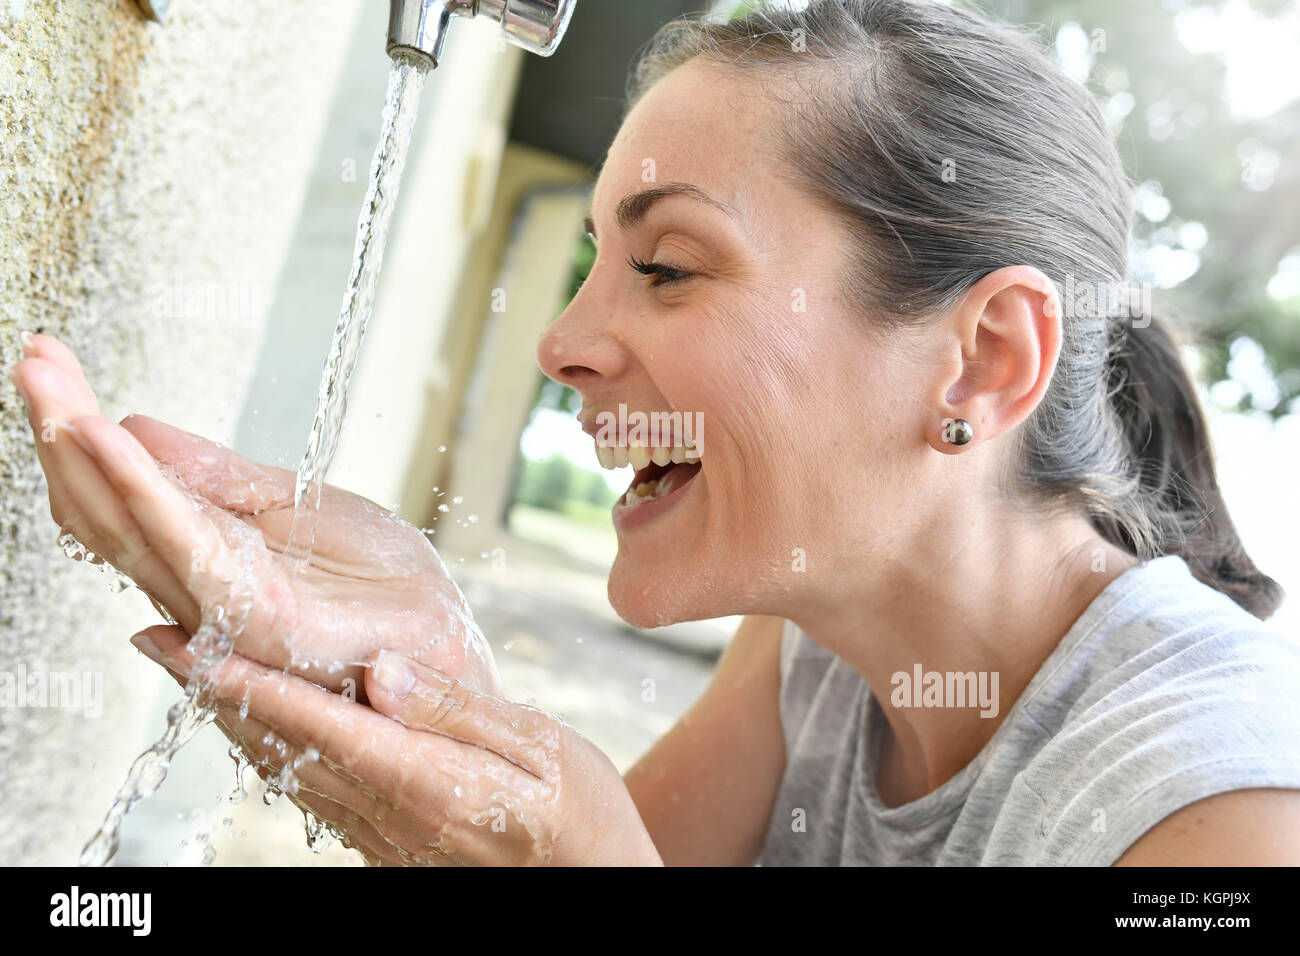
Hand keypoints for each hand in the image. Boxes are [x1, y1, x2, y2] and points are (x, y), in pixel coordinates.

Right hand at [10, 333, 499, 698]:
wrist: (450, 648)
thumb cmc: (386, 593)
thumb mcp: (300, 507)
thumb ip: (215, 479)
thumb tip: (135, 429)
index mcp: (211, 557)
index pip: (125, 498)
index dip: (80, 438)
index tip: (48, 366)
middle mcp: (202, 588)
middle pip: (110, 514)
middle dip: (64, 434)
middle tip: (33, 361)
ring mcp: (226, 608)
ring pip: (133, 531)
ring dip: (85, 456)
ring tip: (50, 389)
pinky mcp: (265, 617)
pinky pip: (192, 552)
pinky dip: (146, 496)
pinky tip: (111, 444)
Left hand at [132, 625, 664, 865]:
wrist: (596, 887)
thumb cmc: (583, 818)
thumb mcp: (545, 751)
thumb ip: (458, 711)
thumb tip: (381, 670)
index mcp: (427, 782)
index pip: (315, 722)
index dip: (245, 680)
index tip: (188, 644)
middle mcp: (389, 815)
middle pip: (280, 745)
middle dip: (213, 690)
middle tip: (159, 640)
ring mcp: (383, 836)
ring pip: (286, 769)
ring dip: (231, 717)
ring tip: (190, 671)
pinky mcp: (387, 844)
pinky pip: (312, 790)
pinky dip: (272, 748)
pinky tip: (259, 725)